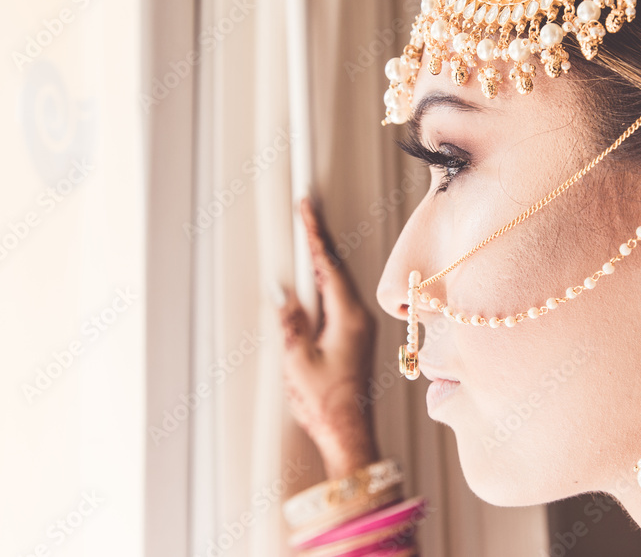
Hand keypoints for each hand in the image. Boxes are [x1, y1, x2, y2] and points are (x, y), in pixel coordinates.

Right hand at [279, 197, 379, 478]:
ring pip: (337, 285)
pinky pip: (338, 301)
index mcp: (348, 317)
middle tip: (307, 212)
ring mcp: (359, 329)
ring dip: (321, 262)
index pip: (327, 265)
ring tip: (307, 237)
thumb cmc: (325, 401)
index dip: (314, 234)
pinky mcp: (355, 340)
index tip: (307, 207)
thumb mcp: (298, 359)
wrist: (348, 434)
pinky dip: (324, 284)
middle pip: (335, 269)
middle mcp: (359, 318)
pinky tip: (314, 280)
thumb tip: (281, 291)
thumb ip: (291, 321)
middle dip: (318, 241)